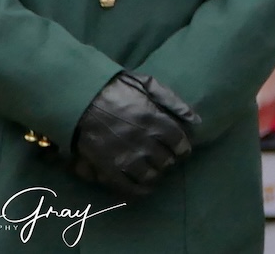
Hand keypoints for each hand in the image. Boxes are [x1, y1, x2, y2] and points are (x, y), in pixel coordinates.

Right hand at [71, 72, 200, 196]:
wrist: (79, 99)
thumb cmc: (115, 88)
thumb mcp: (147, 83)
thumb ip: (172, 100)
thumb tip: (195, 119)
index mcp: (153, 119)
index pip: (179, 142)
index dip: (183, 147)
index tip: (181, 148)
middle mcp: (142, 141)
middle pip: (167, 160)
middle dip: (169, 159)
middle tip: (166, 156)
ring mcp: (125, 158)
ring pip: (151, 176)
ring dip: (157, 173)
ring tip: (155, 168)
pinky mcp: (108, 169)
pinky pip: (130, 187)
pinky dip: (141, 189)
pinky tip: (144, 184)